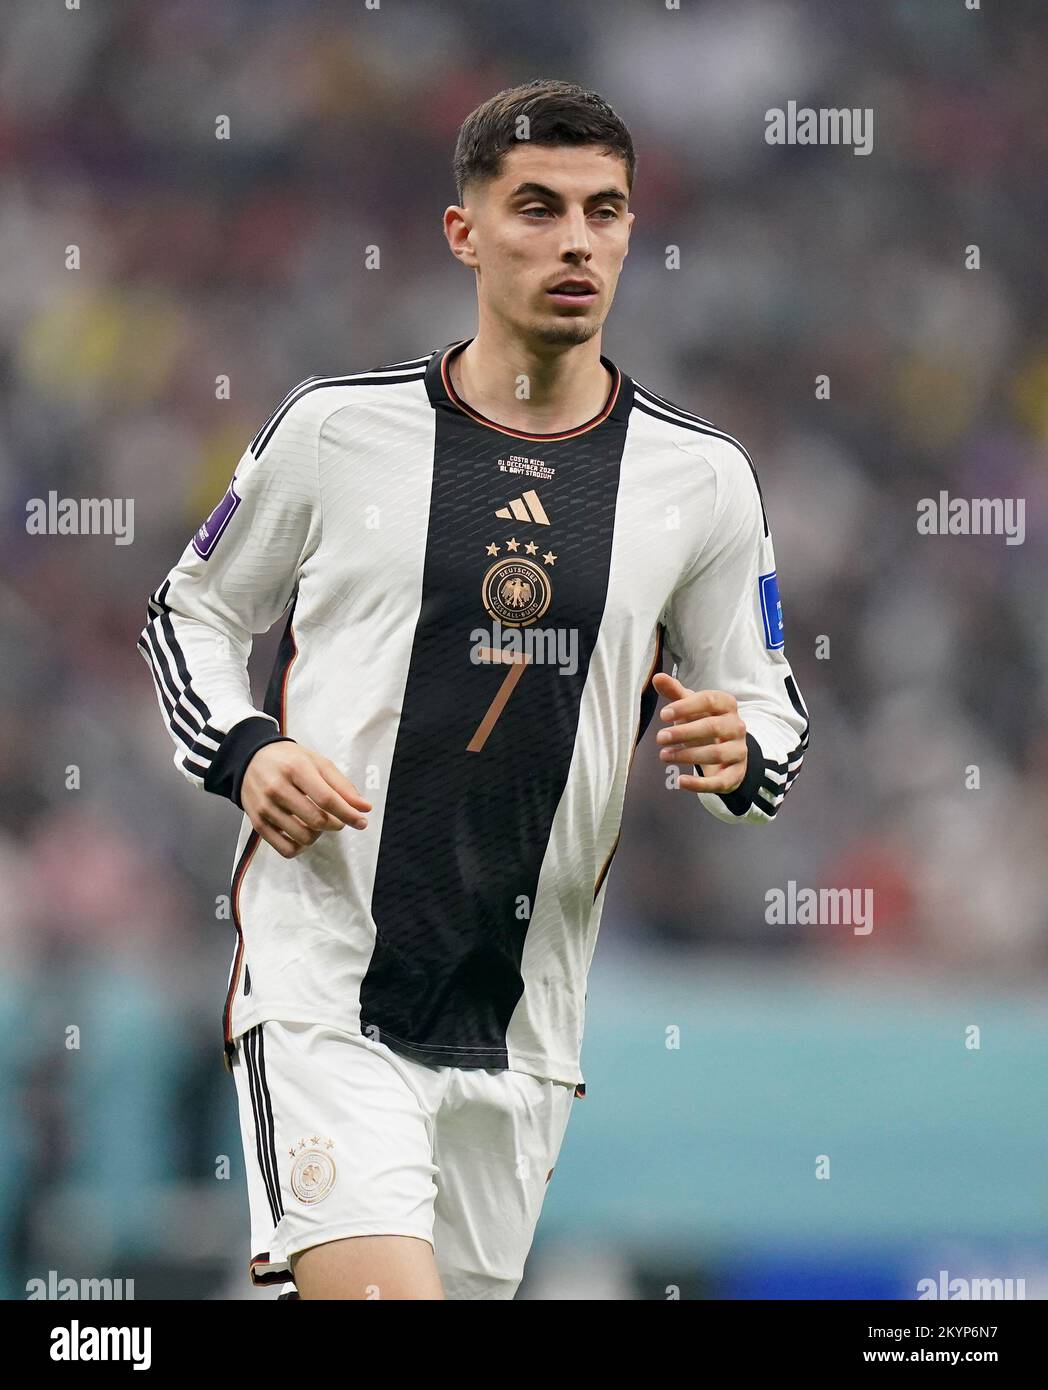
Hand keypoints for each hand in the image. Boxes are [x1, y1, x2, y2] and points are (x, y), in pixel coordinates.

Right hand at [241, 742, 371, 858]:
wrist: (251, 759)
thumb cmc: (290, 760)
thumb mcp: (318, 763)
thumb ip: (342, 785)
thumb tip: (364, 808)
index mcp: (295, 769)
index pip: (326, 799)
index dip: (348, 814)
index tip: (361, 821)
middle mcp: (277, 788)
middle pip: (316, 820)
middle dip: (336, 824)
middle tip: (338, 818)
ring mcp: (265, 807)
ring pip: (303, 837)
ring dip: (319, 835)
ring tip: (319, 823)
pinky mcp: (257, 823)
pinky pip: (285, 849)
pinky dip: (301, 847)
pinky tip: (304, 834)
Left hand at [651, 672, 747, 794]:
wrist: (727, 752)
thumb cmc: (704, 723)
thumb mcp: (691, 708)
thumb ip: (675, 693)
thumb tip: (657, 677)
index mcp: (727, 705)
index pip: (709, 700)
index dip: (685, 706)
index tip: (663, 715)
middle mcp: (737, 726)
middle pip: (712, 727)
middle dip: (683, 733)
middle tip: (659, 738)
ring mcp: (739, 751)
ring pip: (716, 753)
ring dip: (687, 755)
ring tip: (664, 755)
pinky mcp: (736, 774)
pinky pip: (721, 781)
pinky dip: (700, 783)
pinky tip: (681, 781)